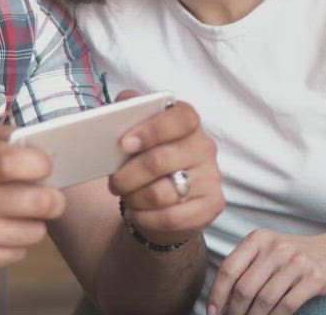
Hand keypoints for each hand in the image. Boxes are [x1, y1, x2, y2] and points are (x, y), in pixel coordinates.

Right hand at [0, 123, 65, 270]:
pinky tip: (2, 230)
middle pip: (40, 203)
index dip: (40, 163)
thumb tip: (39, 142)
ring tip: (20, 213)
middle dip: (54, 198)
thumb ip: (1, 135)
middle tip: (49, 195)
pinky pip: (20, 253)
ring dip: (34, 222)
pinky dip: (17, 242)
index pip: (12, 163)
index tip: (45, 166)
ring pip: (36, 231)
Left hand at [109, 90, 223, 246]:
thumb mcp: (137, 132)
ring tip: (126, 197)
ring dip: (134, 198)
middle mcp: (204, 147)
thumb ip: (128, 113)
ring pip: (162, 193)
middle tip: (114, 182)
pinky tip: (138, 213)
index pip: (180, 118)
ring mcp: (211, 177)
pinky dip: (145, 218)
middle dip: (128, 175)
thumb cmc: (147, 159)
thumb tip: (118, 107)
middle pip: (161, 160)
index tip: (125, 144)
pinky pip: (170, 217)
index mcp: (187, 122)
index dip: (151, 130)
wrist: (166, 200)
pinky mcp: (211, 205)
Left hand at [207, 229, 325, 314]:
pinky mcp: (314, 278)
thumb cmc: (292, 257)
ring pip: (265, 299)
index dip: (217, 293)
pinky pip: (287, 305)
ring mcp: (297, 262)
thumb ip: (245, 268)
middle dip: (235, 311)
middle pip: (245, 287)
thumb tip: (220, 300)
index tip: (212, 311)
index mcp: (259, 238)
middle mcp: (276, 247)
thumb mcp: (267, 252)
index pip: (229, 268)